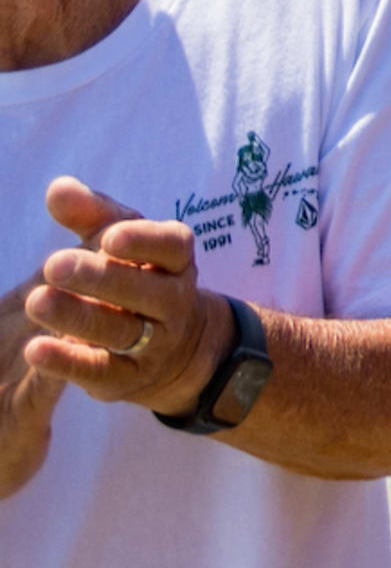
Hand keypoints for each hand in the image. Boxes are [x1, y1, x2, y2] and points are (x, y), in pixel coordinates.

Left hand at [21, 180, 224, 414]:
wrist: (175, 347)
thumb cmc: (137, 276)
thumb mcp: (122, 243)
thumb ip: (91, 215)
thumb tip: (57, 188)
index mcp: (177, 262)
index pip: (173, 246)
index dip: (144, 241)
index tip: (108, 236)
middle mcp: (174, 302)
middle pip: (144, 291)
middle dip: (100, 278)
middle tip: (53, 265)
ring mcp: (155, 344)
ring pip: (120, 330)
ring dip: (77, 317)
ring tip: (37, 301)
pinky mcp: (128, 379)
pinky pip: (99, 370)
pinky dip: (67, 361)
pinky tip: (36, 348)